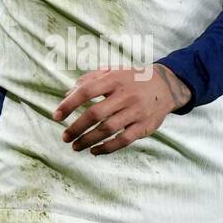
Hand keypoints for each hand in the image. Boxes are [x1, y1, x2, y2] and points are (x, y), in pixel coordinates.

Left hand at [52, 63, 191, 154]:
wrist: (166, 86)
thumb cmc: (132, 79)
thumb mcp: (113, 71)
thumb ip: (89, 79)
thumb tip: (67, 93)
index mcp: (114, 79)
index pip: (86, 91)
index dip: (69, 104)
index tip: (56, 116)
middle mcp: (125, 95)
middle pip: (95, 114)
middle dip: (76, 128)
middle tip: (64, 137)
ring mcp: (136, 111)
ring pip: (108, 129)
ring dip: (88, 140)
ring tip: (75, 146)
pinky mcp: (144, 126)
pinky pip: (123, 141)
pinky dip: (106, 148)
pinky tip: (94, 151)